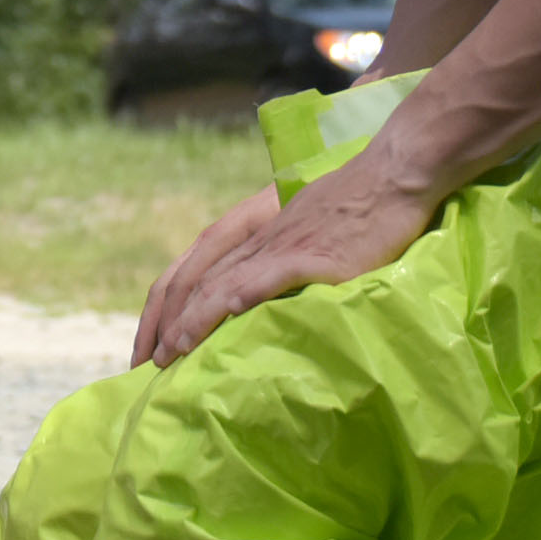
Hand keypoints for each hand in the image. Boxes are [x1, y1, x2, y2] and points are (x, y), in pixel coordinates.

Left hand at [131, 156, 436, 367]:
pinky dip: (245, 294)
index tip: (151, 346)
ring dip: (194, 319)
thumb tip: (264, 298)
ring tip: (170, 353)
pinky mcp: (316, 255)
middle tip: (145, 365)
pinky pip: (273, 275)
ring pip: (225, 283)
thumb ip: (283, 259)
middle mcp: (260, 240)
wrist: (395, 174)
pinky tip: (226, 312)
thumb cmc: (360, 205)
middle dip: (167, 325)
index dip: (167, 308)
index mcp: (255, 235)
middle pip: (197, 282)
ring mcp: (285, 245)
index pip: (195, 271)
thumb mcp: (308, 231)